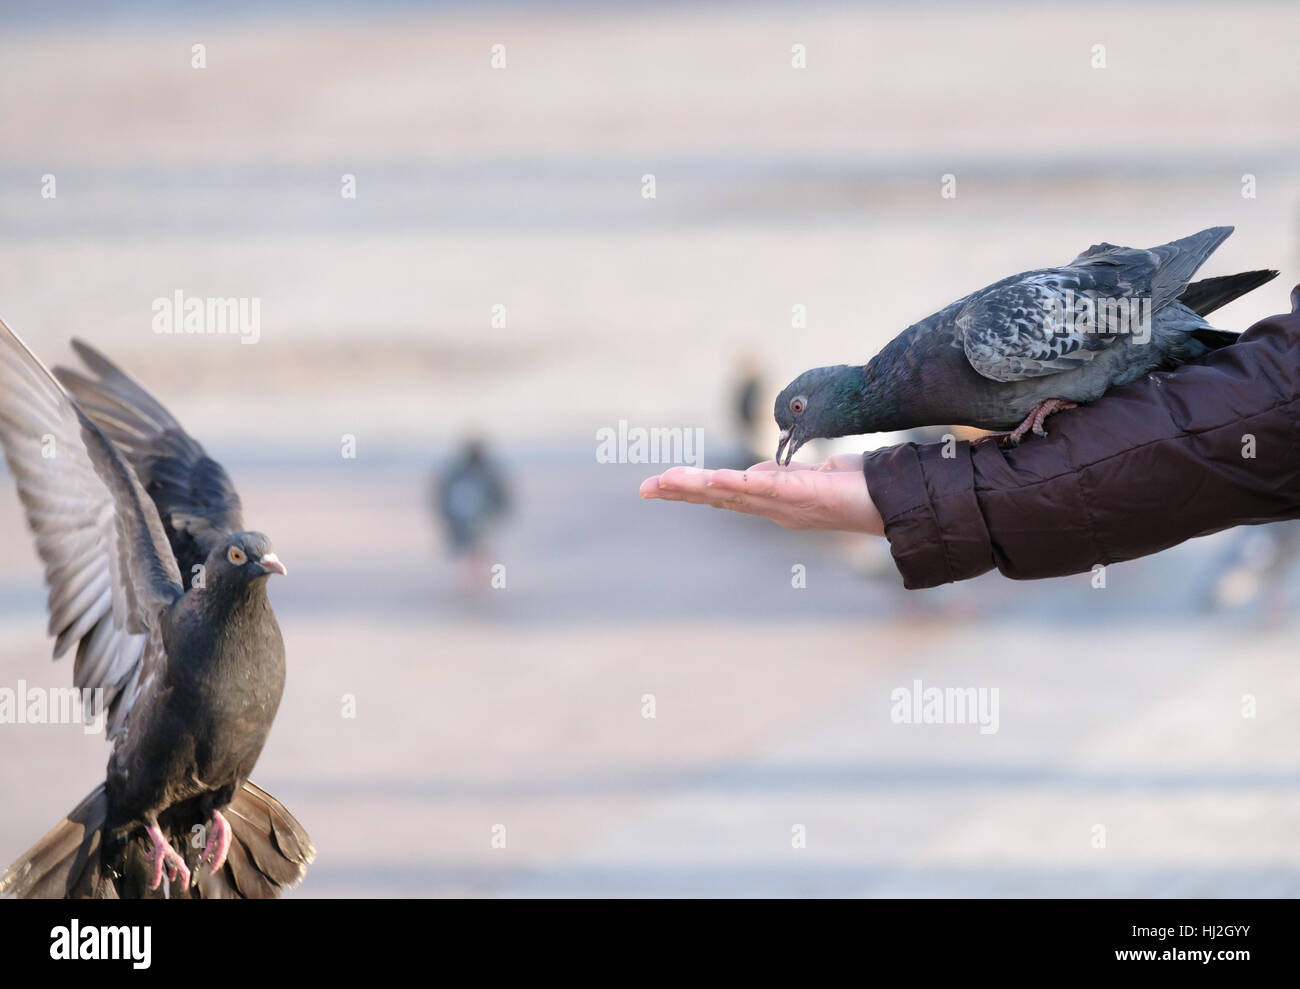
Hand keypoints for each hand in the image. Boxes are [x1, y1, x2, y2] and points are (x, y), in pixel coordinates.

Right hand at [639, 454, 884, 535]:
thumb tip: (762, 473)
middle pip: (717, 497)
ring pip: (730, 494)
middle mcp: (772, 507)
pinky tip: (709, 480)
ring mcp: (783, 503)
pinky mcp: (798, 495)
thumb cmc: (856, 487)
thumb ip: (787, 475)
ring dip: (694, 489)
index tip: (661, 485)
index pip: (724, 494)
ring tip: (664, 483)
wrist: (891, 499)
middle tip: (645, 489)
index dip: (692, 490)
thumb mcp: (813, 477)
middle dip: (680, 493)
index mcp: (773, 501)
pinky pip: (759, 489)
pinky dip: (731, 486)